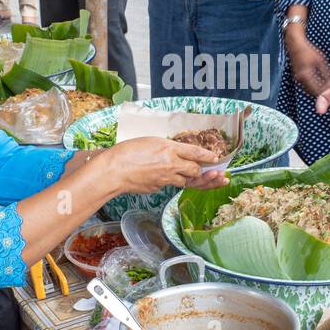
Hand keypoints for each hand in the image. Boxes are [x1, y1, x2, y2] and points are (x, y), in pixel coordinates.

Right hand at [102, 137, 224, 193]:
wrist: (114, 170)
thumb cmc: (127, 152)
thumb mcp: (150, 141)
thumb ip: (167, 147)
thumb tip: (176, 153)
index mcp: (169, 149)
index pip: (194, 152)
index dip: (207, 156)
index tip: (216, 158)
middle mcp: (170, 164)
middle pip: (194, 170)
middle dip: (203, 172)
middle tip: (215, 173)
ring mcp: (165, 179)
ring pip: (185, 181)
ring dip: (190, 179)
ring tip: (203, 179)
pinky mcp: (158, 188)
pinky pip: (169, 185)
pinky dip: (171, 182)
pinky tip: (168, 178)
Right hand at [286, 31, 329, 97]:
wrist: (295, 45)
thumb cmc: (308, 51)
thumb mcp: (320, 60)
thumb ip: (327, 72)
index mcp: (306, 74)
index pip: (317, 89)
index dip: (325, 93)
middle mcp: (300, 79)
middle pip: (312, 93)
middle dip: (321, 94)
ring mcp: (297, 79)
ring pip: (308, 92)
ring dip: (316, 92)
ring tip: (326, 92)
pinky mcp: (297, 78)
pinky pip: (305, 88)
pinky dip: (313, 89)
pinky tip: (320, 87)